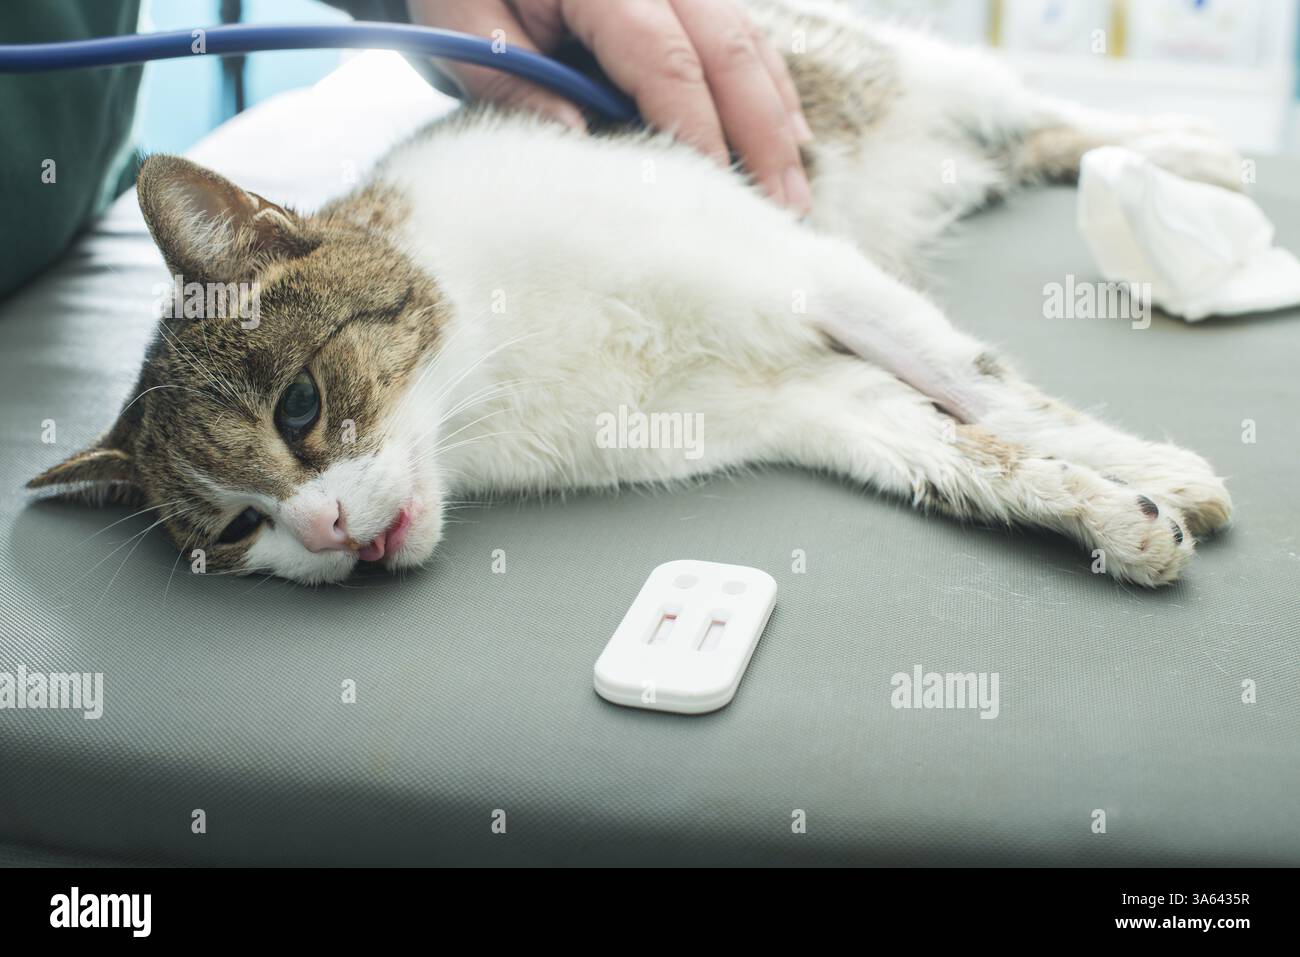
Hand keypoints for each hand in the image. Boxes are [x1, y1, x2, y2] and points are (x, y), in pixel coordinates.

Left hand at [408, 0, 813, 214]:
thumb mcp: (466, 32)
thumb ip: (515, 86)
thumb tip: (579, 143)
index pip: (667, 60)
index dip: (697, 131)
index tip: (713, 197)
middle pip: (729, 52)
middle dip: (762, 135)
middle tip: (785, 210)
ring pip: (748, 42)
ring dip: (776, 117)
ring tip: (794, 187)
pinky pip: (744, 35)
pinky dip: (768, 88)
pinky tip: (788, 134)